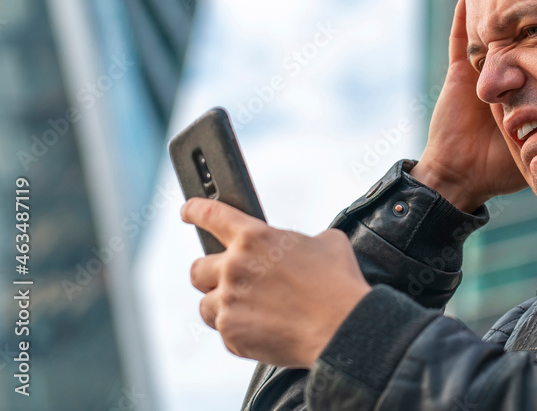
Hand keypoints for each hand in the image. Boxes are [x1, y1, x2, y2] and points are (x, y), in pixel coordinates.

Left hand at [181, 198, 370, 367]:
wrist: (342, 327)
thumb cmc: (338, 283)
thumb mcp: (327, 242)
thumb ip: (299, 239)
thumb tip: (297, 247)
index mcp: (255, 237)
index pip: (212, 215)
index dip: (195, 210)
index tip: (188, 211)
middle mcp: (235, 266)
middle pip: (198, 269)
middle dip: (210, 274)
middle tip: (229, 280)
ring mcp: (229, 301)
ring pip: (206, 304)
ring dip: (223, 306)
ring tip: (251, 310)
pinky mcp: (231, 332)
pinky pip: (224, 331)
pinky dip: (239, 331)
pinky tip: (264, 329)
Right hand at [411, 0, 525, 211]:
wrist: (462, 176)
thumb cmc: (501, 168)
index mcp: (525, 89)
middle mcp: (505, 74)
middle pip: (519, 37)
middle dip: (530, 14)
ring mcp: (481, 69)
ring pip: (491, 30)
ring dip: (497, 7)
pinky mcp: (459, 71)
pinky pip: (460, 37)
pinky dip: (463, 14)